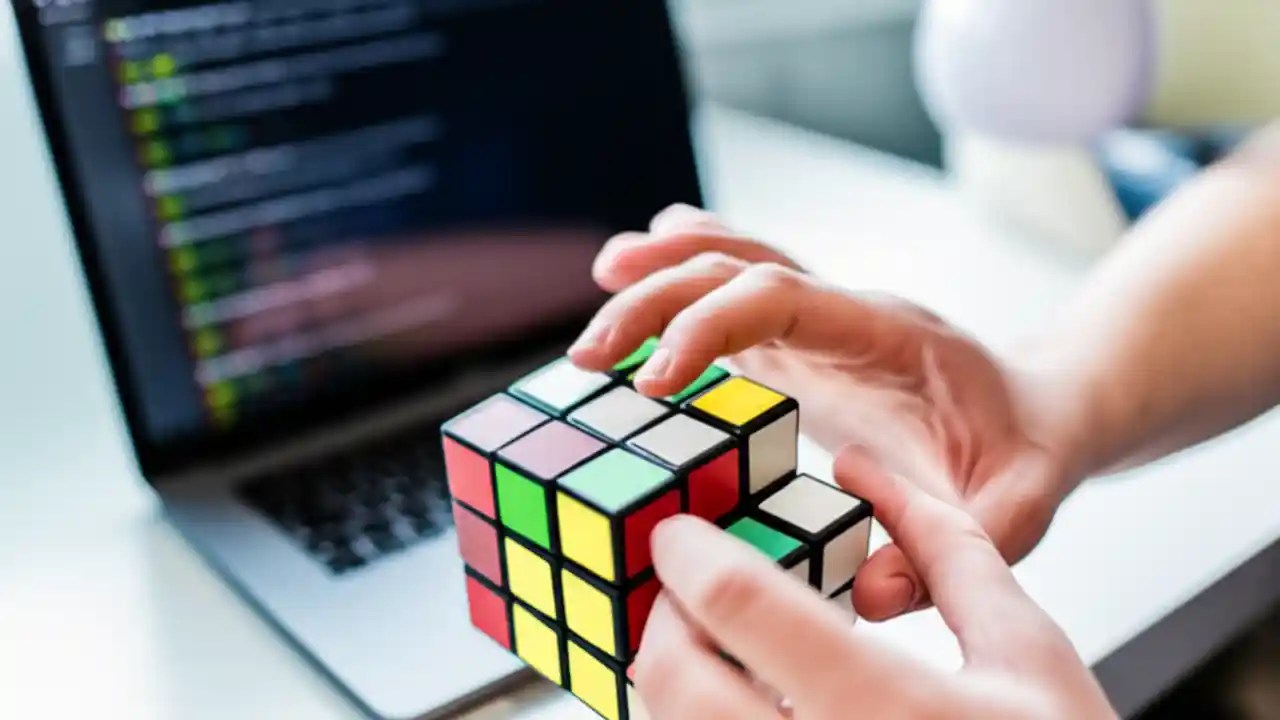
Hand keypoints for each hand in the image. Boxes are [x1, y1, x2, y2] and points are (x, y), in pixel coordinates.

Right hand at [570, 205, 1083, 619]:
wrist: (1034, 410)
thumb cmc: (1018, 453)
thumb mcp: (1011, 510)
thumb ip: (952, 547)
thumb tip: (864, 591)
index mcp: (883, 334)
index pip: (782, 301)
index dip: (711, 326)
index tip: (654, 380)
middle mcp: (842, 312)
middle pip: (738, 270)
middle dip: (657, 300)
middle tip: (588, 353)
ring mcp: (815, 321)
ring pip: (729, 263)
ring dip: (660, 269)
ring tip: (601, 281)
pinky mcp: (796, 341)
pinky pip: (730, 291)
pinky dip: (679, 274)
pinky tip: (633, 274)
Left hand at [632, 450, 1115, 719]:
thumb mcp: (1026, 648)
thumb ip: (944, 547)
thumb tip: (864, 468)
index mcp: (895, 704)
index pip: (742, 605)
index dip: (688, 553)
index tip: (676, 532)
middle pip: (677, 681)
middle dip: (665, 620)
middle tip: (686, 595)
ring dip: (676, 682)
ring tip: (720, 655)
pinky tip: (749, 709)